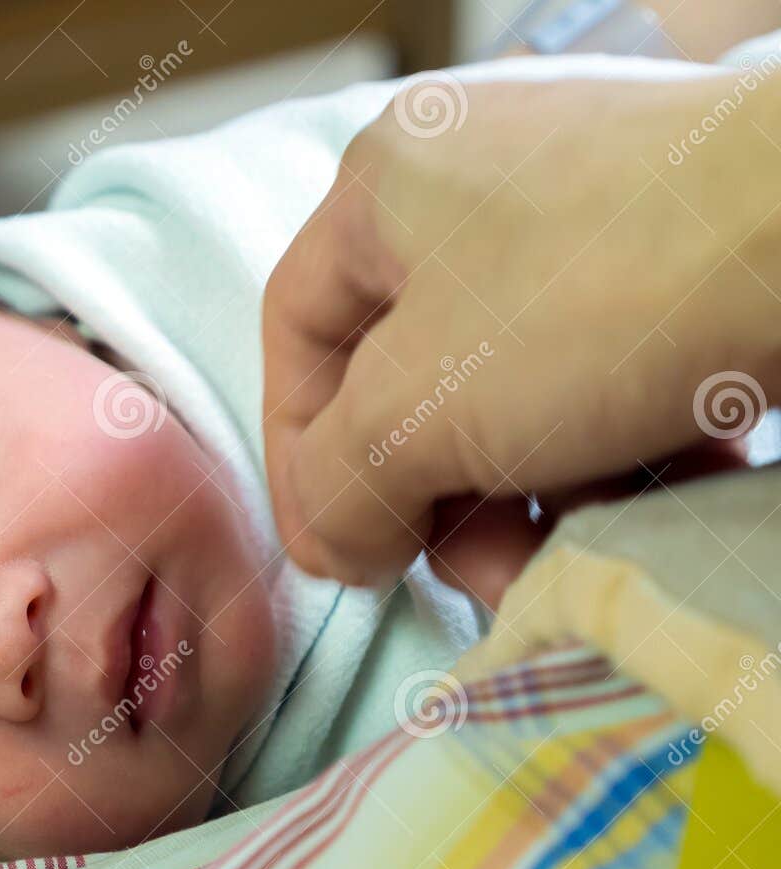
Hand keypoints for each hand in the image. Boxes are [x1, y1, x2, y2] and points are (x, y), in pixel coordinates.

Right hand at [261, 72, 780, 595]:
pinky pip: (602, 377)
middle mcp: (477, 188)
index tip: (340, 555)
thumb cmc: (601, 298)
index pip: (298, 338)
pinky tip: (654, 498)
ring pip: (510, 395)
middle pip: (410, 381)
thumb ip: (337, 492)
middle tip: (480, 571)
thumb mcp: (417, 414)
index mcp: (384, 186)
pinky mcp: (681, 257)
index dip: (303, 461)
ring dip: (531, 498)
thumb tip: (334, 548)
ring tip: (578, 550)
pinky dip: (613, 455)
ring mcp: (587, 218)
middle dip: (442, 500)